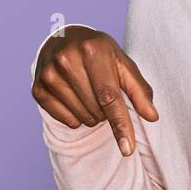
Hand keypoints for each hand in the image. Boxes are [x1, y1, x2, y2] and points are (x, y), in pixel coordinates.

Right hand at [31, 26, 157, 156]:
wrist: (64, 40)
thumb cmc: (99, 54)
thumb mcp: (122, 64)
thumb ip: (139, 90)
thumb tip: (152, 117)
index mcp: (92, 50)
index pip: (109, 96)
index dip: (121, 124)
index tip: (128, 149)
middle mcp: (66, 60)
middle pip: (96, 110)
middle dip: (108, 113)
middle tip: (105, 95)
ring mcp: (49, 75)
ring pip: (82, 118)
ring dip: (94, 116)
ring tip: (91, 95)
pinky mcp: (37, 89)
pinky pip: (66, 121)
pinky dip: (78, 117)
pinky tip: (76, 99)